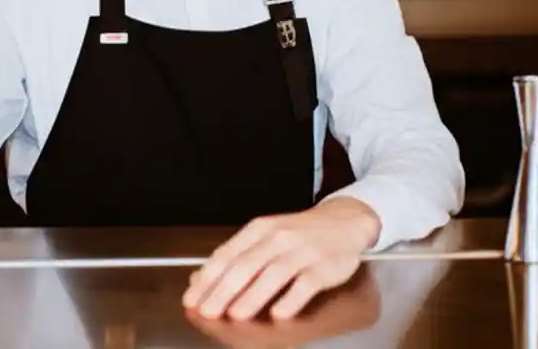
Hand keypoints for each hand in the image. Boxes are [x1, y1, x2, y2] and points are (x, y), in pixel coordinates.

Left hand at [182, 197, 380, 319]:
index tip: (192, 298)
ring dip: (253, 296)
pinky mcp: (325, 265)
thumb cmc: (299, 233)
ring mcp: (303, 250)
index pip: (228, 254)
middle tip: (208, 312)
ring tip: (236, 315)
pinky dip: (291, 298)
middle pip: (247, 265)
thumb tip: (199, 279)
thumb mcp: (265, 236)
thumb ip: (235, 257)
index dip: (208, 278)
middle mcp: (279, 237)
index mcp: (259, 229)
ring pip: (274, 273)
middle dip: (224, 291)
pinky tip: (279, 313)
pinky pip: (306, 283)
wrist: (344, 221)